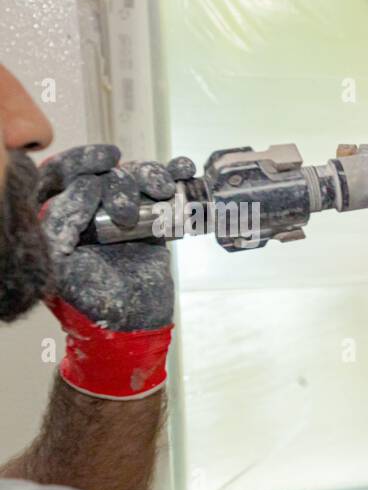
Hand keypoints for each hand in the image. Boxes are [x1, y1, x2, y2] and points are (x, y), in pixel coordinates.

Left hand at [38, 144, 195, 398]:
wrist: (130, 330)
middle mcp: (89, 212)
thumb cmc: (89, 304)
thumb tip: (85, 186)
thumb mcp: (63, 264)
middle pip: (105, 175)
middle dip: (122, 182)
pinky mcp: (152, 224)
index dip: (85, 160)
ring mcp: (122, 216)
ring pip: (136, 178)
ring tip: (165, 190)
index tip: (107, 160)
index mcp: (59, 218)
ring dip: (153, 176)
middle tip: (131, 213)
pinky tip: (185, 170)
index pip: (65, 174)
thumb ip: (63, 224)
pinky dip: (177, 179)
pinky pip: (163, 196)